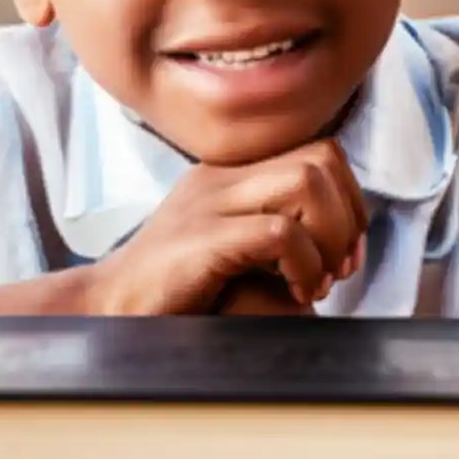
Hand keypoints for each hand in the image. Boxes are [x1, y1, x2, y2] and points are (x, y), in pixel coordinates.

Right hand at [87, 139, 367, 314]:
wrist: (108, 307)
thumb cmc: (173, 287)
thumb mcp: (227, 241)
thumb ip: (270, 225)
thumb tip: (340, 238)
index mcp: (229, 171)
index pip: (319, 151)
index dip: (350, 200)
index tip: (346, 253)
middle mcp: (221, 176)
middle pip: (321, 157)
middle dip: (348, 216)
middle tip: (339, 268)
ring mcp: (209, 202)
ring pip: (306, 182)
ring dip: (330, 238)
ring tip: (316, 281)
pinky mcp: (202, 239)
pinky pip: (280, 232)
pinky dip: (305, 265)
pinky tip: (295, 293)